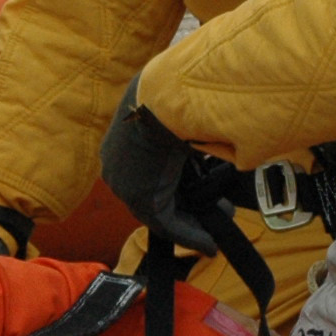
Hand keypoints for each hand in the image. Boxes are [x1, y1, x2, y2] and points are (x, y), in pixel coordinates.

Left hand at [97, 79, 224, 254]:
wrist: (167, 98)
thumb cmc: (174, 93)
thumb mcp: (173, 109)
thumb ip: (181, 128)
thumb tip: (203, 132)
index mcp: (120, 142)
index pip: (147, 172)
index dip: (175, 186)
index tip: (197, 192)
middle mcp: (118, 167)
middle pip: (154, 196)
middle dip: (187, 209)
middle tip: (215, 212)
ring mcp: (127, 186)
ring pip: (162, 213)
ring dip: (192, 225)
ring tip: (217, 228)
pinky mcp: (143, 200)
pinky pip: (168, 224)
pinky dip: (190, 235)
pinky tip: (210, 243)